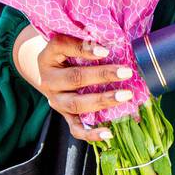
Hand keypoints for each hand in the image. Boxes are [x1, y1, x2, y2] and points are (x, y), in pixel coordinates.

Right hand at [12, 25, 133, 143]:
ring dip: (103, 100)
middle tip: (126, 72)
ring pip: (77, 104)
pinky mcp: (65, 116)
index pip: (62, 46)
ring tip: (125, 95)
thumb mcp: (69, 43)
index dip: (83, 49)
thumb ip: (85, 41)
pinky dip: (91, 133)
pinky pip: (76, 128)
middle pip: (75, 78)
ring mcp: (56, 100)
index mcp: (48, 56)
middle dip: (102, 75)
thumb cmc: (66, 54)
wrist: (49, 73)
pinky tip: (108, 133)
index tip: (105, 50)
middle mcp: (49, 80)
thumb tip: (113, 43)